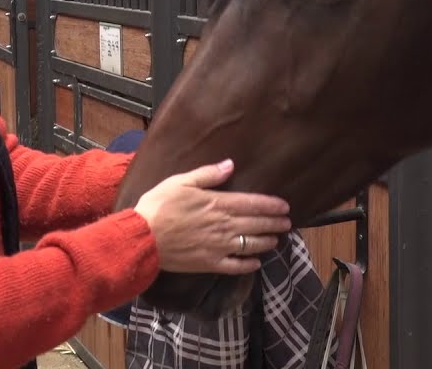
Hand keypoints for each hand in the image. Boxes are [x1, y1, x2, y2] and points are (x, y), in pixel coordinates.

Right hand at [133, 159, 291, 274]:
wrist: (144, 238)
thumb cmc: (159, 206)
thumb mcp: (181, 182)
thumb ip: (207, 174)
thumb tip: (230, 165)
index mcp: (218, 204)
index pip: (252, 203)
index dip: (271, 205)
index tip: (285, 206)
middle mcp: (224, 226)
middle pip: (256, 224)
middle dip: (275, 223)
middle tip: (288, 223)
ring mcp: (219, 246)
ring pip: (251, 245)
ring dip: (266, 242)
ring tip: (276, 240)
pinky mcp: (210, 263)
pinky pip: (235, 266)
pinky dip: (248, 264)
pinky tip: (256, 262)